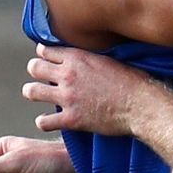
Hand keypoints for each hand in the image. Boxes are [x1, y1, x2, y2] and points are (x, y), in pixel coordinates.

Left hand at [24, 44, 157, 135]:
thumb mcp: (110, 59)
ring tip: (39, 96)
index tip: (47, 59)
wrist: (141, 104)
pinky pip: (44, 121)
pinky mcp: (71, 119)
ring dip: (34, 94)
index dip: (44, 54)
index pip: (46, 50)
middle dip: (36, 71)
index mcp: (78, 57)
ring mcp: (68, 97)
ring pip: (32, 92)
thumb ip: (91, 57)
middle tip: (41, 77)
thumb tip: (86, 56)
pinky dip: (44, 122)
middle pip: (34, 67)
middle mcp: (68, 75)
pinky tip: (50, 121)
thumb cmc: (133, 81)